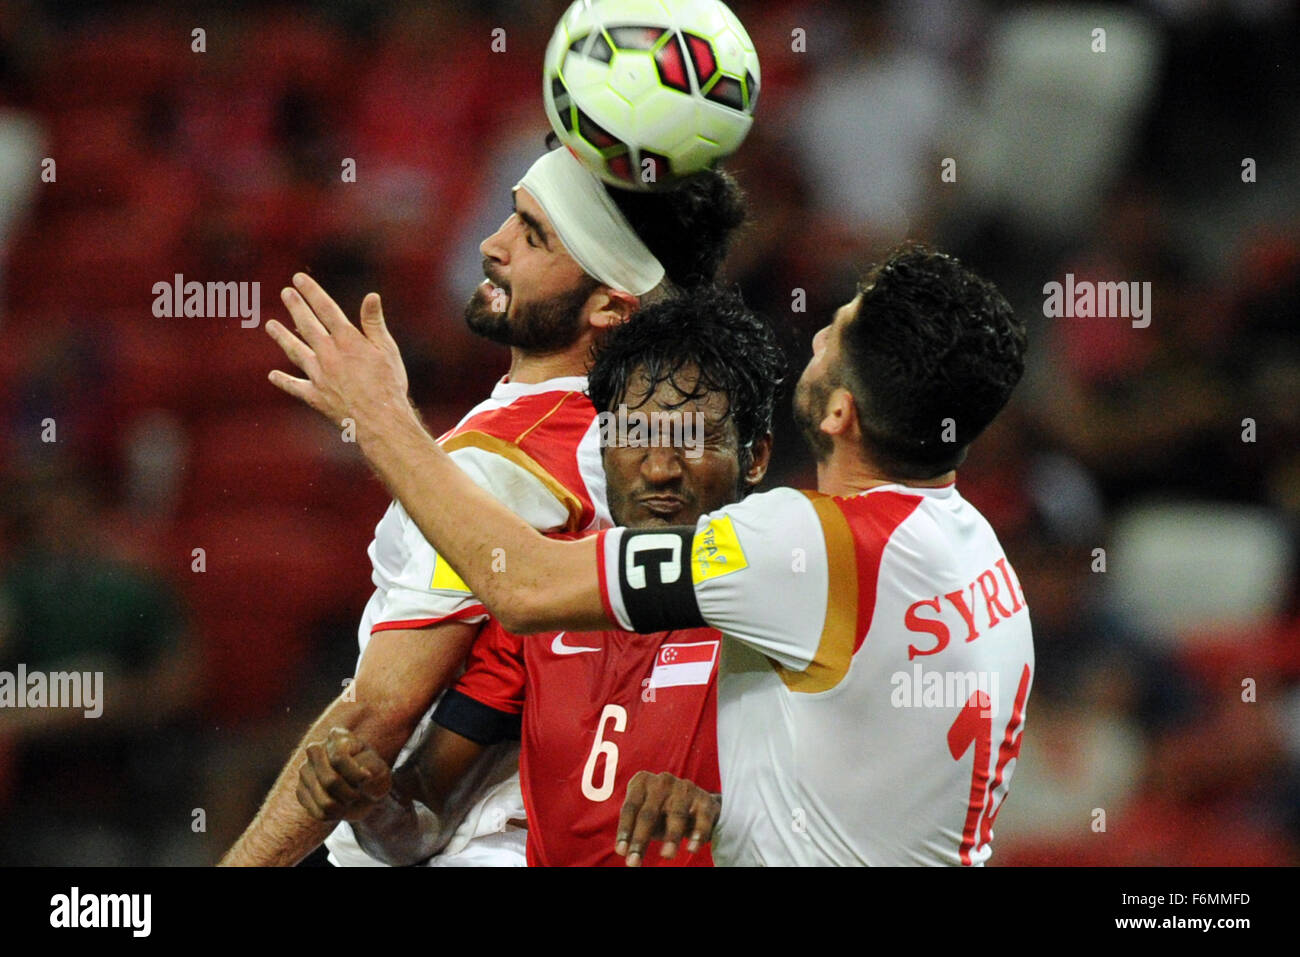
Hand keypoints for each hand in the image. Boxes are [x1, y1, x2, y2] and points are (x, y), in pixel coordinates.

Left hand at [266, 273, 411, 434]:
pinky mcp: (315, 397)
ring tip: (270, 325)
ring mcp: (319, 376)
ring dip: (282, 337)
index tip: (298, 279)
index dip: (312, 293)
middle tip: (286, 293)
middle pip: (307, 326)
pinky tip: (272, 375)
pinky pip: (295, 386)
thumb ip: (374, 323)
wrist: (381, 422)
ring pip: (295, 351)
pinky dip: (283, 380)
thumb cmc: (390, 385)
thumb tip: (371, 296)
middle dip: (296, 307)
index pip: (326, 309)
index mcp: (348, 341)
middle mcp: (329, 354)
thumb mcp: (387, 350)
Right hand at [296, 727, 393, 822]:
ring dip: (344, 806)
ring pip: (324, 800)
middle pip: (330, 781)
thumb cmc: (373, 775)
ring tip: (349, 799)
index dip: (356, 775)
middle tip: (358, 792)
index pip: (339, 758)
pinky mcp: (300, 791)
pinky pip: (318, 812)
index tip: (367, 776)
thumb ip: (373, 769)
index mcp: (337, 736)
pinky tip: (339, 806)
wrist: (364, 792)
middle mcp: (315, 749)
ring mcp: (305, 770)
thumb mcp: (381, 769)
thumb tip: (362, 777)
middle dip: (351, 793)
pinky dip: (334, 815)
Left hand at [615, 770, 720, 866]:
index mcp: (642, 782)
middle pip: (649, 813)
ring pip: (676, 815)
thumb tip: (625, 852)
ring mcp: (685, 788)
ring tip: (666, 855)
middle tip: (634, 862)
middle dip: (641, 839)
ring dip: (671, 837)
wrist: (697, 805)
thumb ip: (636, 833)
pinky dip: (698, 834)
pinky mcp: (705, 800)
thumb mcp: (646, 820)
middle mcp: (662, 781)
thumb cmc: (662, 813)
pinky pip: (702, 819)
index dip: (625, 830)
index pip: (630, 808)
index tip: (621, 851)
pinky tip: (692, 849)